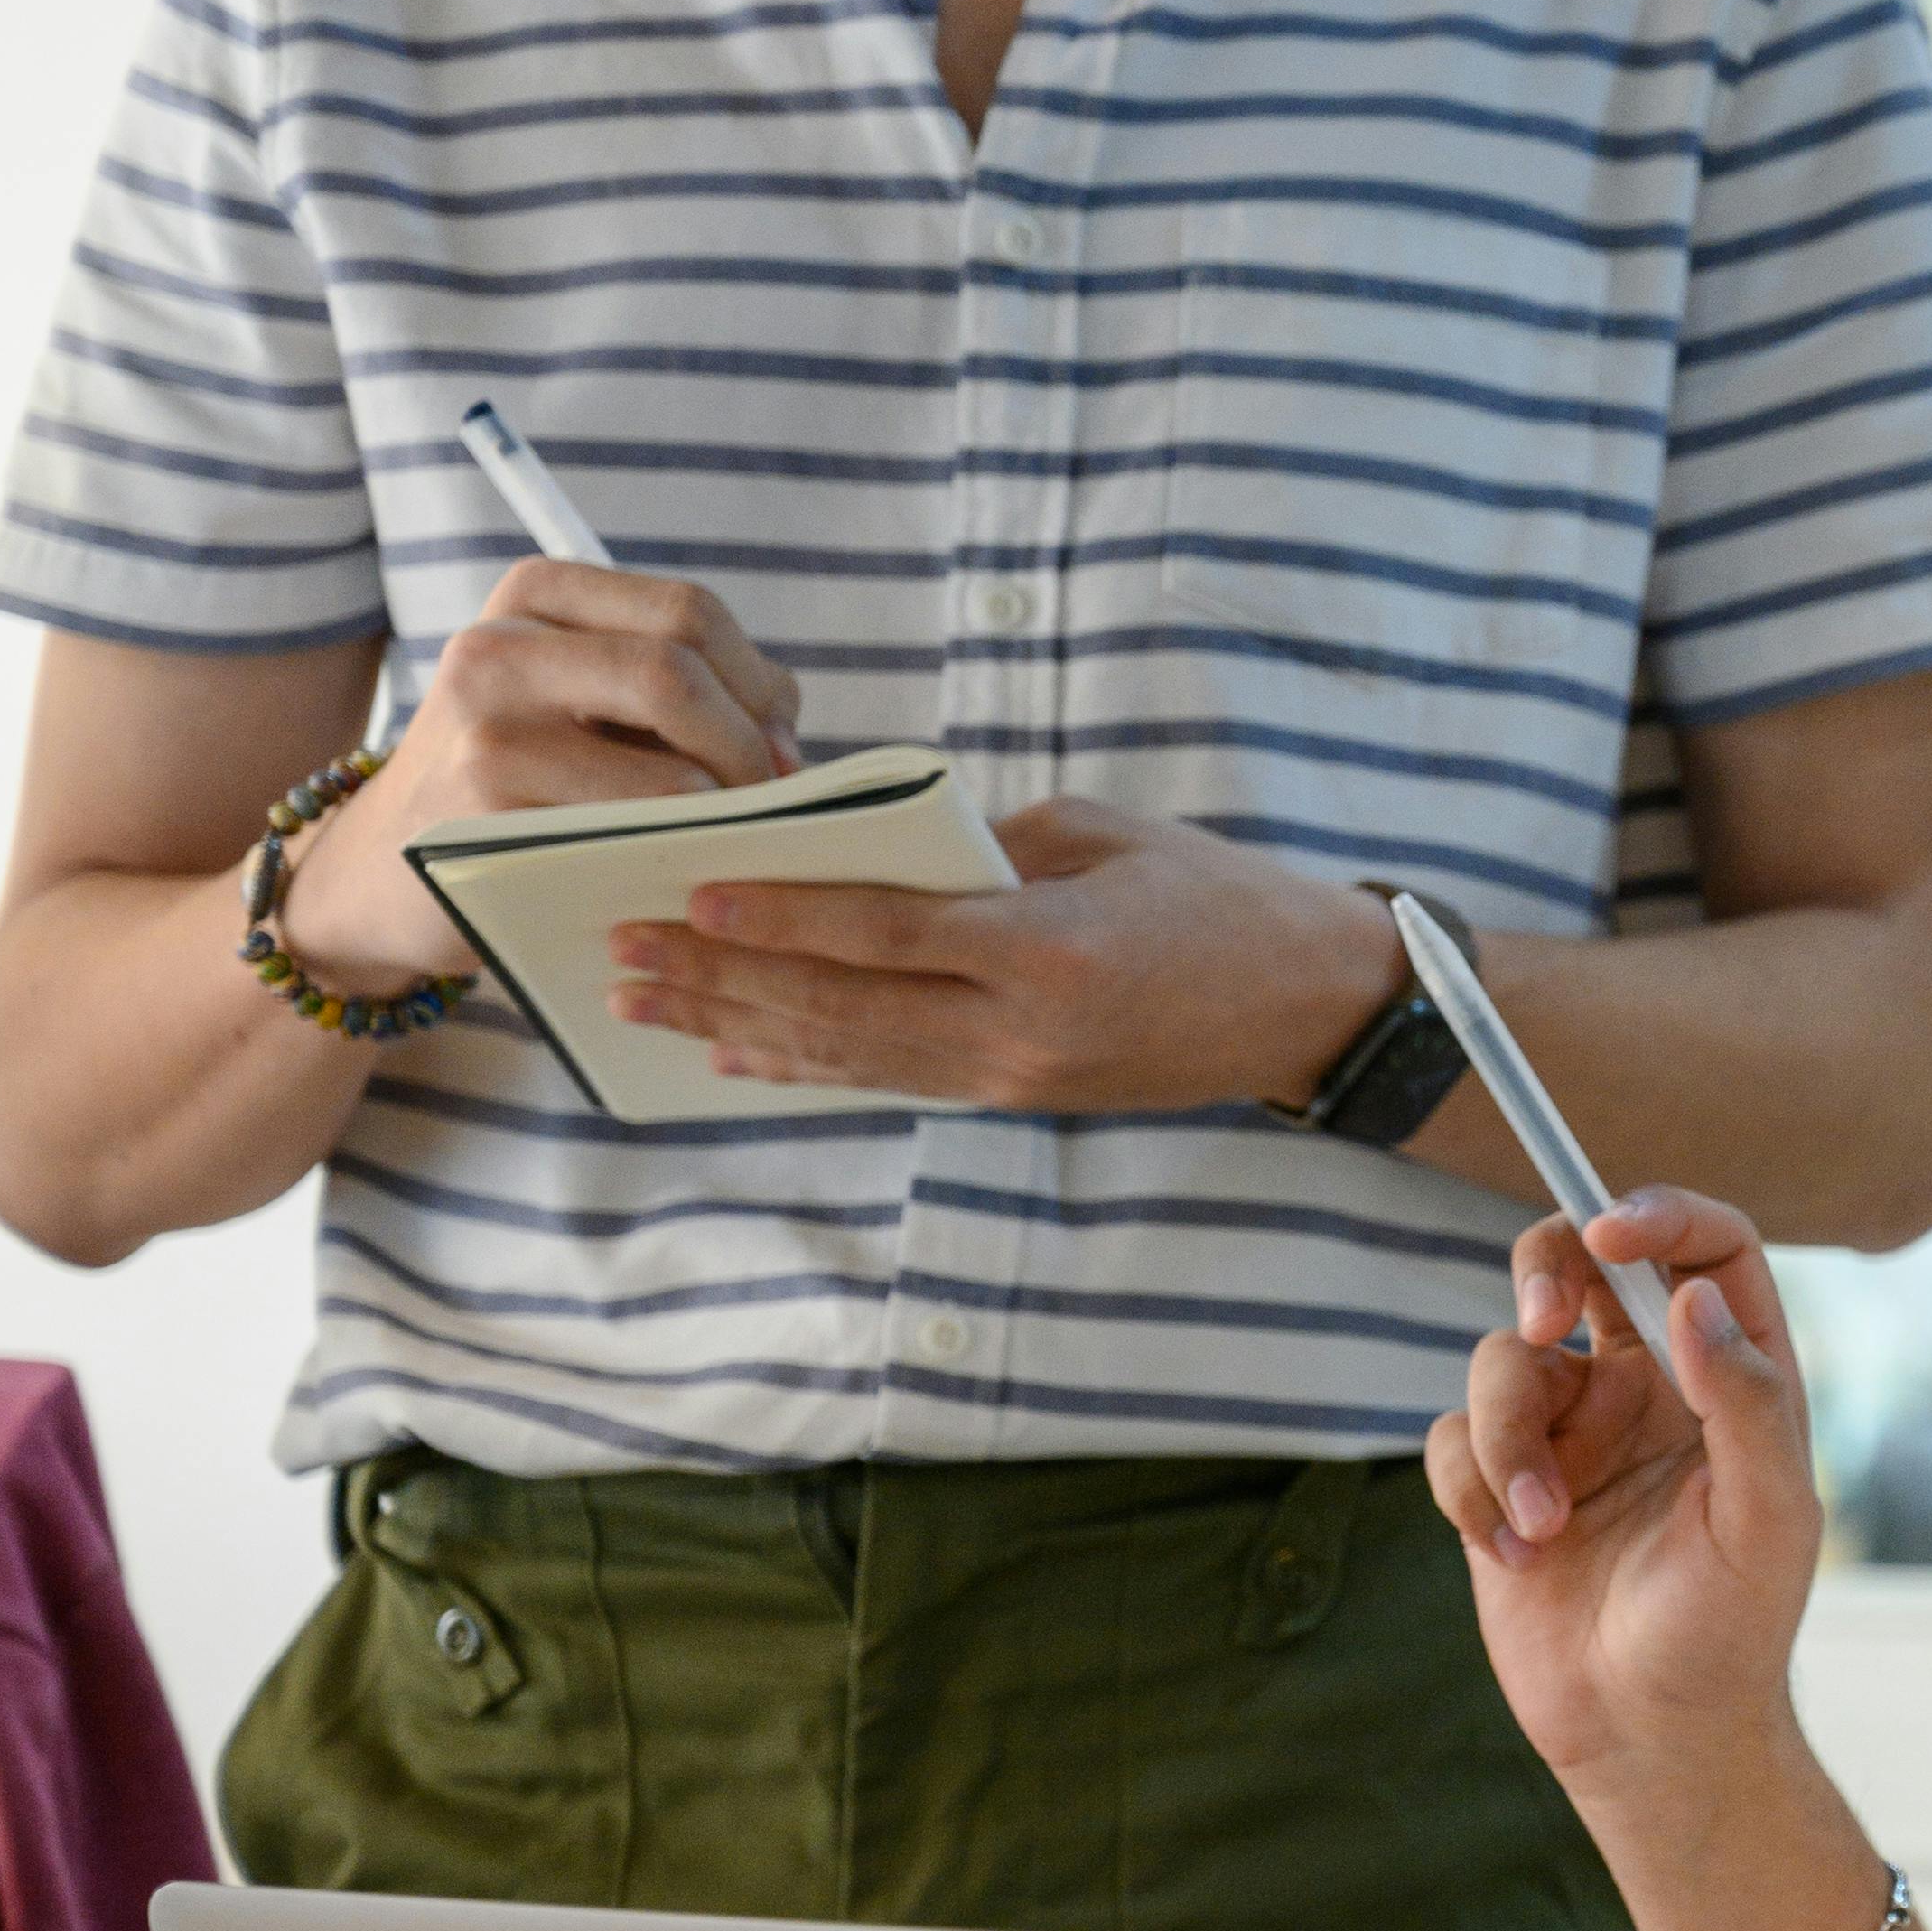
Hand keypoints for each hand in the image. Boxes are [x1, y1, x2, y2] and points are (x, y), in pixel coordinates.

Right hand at [287, 562, 801, 994]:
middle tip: (770, 803)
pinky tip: (686, 872)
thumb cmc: (520, 795)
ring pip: (667, 750)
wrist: (380, 879)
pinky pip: (633, 822)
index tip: (778, 748)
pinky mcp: (485, 801)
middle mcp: (499, 641)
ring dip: (728, 805)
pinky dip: (683, 848)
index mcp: (536, 596)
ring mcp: (483, 718)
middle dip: (749, 743)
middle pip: (680, 665)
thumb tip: (788, 741)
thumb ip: (685, 696)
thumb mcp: (586, 713)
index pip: (690, 612)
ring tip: (733, 840)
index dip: (759, 684)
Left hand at [605, 804, 1400, 1109]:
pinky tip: (733, 1053)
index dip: (783, 917)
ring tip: (645, 1002)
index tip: (694, 895)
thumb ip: (984, 845)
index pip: (886, 931)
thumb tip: (873, 846)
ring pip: (848, 1052)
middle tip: (623, 953)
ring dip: (737, 1025)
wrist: (1307, 1008)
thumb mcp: (1103, 837)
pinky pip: (888, 1076)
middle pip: (840, 1004)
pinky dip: (806, 1063)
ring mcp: (1011, 1074)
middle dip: (722, 979)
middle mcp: (1016, 1028)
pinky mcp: (1013, 1094)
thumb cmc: (1216, 898)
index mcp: (1045, 947)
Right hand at [1423, 1190, 1823, 1814]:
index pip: (1706, 1250)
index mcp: (1727, 1376)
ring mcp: (1568, 1430)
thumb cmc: (1730, 1633)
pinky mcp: (1499, 1482)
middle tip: (1543, 1321)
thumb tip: (1694, 1299)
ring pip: (1502, 1358)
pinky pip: (1453, 1439)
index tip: (1614, 1233)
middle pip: (1576, 1260)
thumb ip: (1746, 1400)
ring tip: (1543, 1526)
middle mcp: (1646, 1385)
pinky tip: (1515, 1556)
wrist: (1649, 1739)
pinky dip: (1473, 1490)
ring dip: (1508, 1439)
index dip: (1661, 1215)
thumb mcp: (1769, 1519)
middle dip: (1545, 1268)